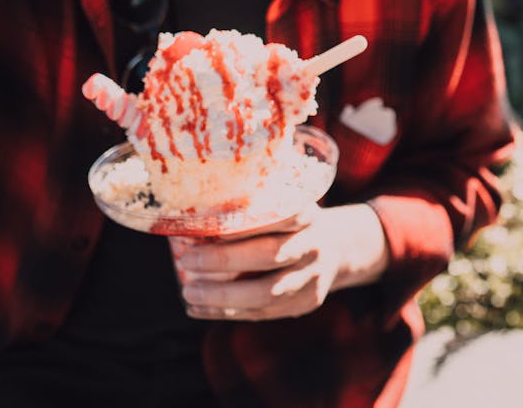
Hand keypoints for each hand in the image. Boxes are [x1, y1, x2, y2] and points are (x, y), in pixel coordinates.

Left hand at [175, 204, 389, 320]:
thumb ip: (248, 215)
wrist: (335, 250)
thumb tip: (189, 225)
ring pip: (267, 293)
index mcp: (306, 216)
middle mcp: (313, 246)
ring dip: (223, 296)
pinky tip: (199, 309)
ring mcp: (313, 277)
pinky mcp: (307, 302)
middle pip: (270, 255)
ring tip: (189, 293)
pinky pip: (263, 313)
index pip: (279, 216)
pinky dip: (227, 312)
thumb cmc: (289, 227)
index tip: (209, 229)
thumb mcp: (281, 209)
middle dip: (224, 260)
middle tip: (187, 260)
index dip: (245, 224)